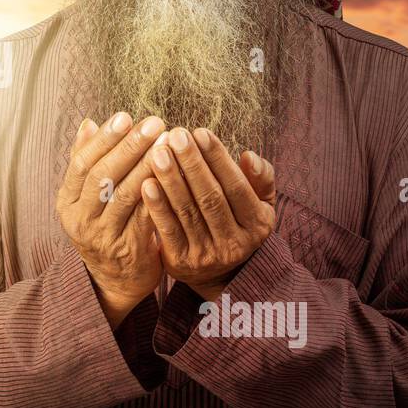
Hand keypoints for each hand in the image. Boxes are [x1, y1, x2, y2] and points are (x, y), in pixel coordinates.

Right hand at [56, 111, 167, 327]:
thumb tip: (88, 122)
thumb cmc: (105, 228)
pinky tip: (176, 173)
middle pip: (103, 176)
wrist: (113, 281)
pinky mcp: (128, 250)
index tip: (126, 116)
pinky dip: (160, 192)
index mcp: (66, 202)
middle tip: (154, 122)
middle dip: (129, 146)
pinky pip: (146, 215)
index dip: (104, 139)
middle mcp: (79, 220)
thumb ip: (87, 162)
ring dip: (148, 165)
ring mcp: (102, 237)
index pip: (82, 164)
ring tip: (168, 142)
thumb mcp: (87, 199)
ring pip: (126, 194)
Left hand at [140, 127, 276, 300]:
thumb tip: (248, 156)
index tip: (200, 132)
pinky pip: (168, 230)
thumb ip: (261, 179)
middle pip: (210, 198)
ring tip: (157, 153)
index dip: (218, 159)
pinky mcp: (180, 262)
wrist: (221, 275)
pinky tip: (146, 183)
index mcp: (256, 224)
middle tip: (175, 135)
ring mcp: (207, 254)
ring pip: (187, 212)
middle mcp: (234, 242)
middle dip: (192, 165)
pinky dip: (157, 207)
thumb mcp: (260, 204)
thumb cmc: (238, 223)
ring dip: (171, 180)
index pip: (236, 187)